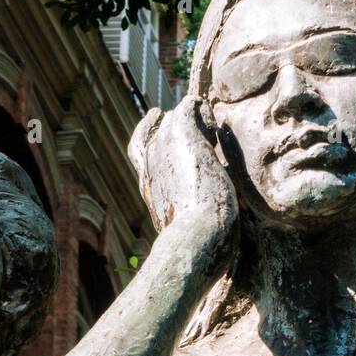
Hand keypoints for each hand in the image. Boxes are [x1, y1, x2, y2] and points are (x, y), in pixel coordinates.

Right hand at [129, 95, 238, 246]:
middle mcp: (150, 162)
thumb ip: (181, 221)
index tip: (169, 129)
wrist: (194, 239)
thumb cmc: (193, 249)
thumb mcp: (180, 234)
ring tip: (212, 130)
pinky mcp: (183, 134)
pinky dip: (204, 112)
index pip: (139, 149)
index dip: (152, 135)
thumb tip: (191, 238)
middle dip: (177, 126)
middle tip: (200, 129)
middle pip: (154, 128)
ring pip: (173, 116)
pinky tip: (216, 127)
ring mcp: (163, 147)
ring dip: (194, 120)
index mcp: (148, 185)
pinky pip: (190, 106)